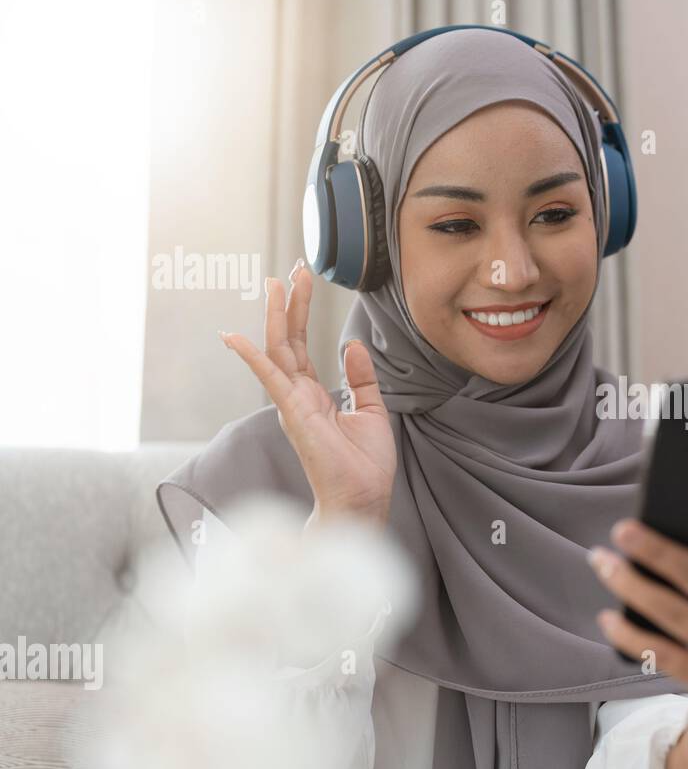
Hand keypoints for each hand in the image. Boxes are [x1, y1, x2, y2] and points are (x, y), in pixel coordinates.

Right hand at [220, 260, 395, 523]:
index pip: (301, 345)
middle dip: (289, 304)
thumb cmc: (364, 465)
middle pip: (287, 340)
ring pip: (279, 350)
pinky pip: (270, 379)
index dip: (301, 312)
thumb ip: (360, 378)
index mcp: (314, 395)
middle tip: (293, 269)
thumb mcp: (372, 411)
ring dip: (277, 316)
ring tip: (278, 283)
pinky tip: (235, 337)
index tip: (304, 280)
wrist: (362, 500)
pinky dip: (252, 357)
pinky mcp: (294, 414)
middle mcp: (297, 395)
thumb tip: (352, 345)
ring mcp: (292, 404)